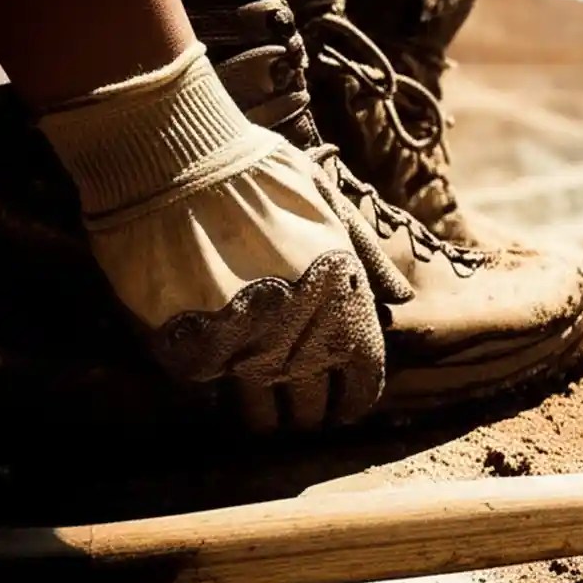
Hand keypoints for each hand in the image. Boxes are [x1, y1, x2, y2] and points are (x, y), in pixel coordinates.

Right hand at [87, 131, 388, 432]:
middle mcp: (301, 341)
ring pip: (259, 413)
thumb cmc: (264, 178)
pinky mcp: (191, 355)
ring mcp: (245, 353)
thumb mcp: (334, 208)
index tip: (343, 407)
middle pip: (311, 407)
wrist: (180, 167)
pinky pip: (209, 393)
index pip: (361, 381)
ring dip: (262, 416)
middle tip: (299, 412)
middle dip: (309, 413)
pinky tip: (215, 381)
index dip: (353, 399)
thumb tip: (401, 299)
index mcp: (344, 308)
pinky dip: (214, 391)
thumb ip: (368, 258)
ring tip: (259, 412)